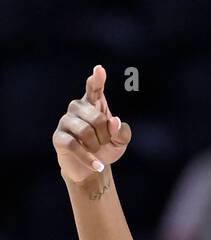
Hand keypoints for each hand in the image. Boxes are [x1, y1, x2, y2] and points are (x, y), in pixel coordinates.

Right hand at [52, 64, 130, 183]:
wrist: (92, 169)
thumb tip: (114, 121)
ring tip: (96, 151)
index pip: (95, 88)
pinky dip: (89, 158)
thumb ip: (122, 132)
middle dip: (105, 136)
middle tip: (103, 143)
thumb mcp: (120, 142)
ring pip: (85, 132)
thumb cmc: (105, 149)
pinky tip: (97, 166)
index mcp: (93, 103)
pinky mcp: (59, 137)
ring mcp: (66, 121)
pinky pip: (74, 145)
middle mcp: (77, 107)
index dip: (97, 79)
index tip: (100, 69)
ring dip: (96, 147)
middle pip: (97, 118)